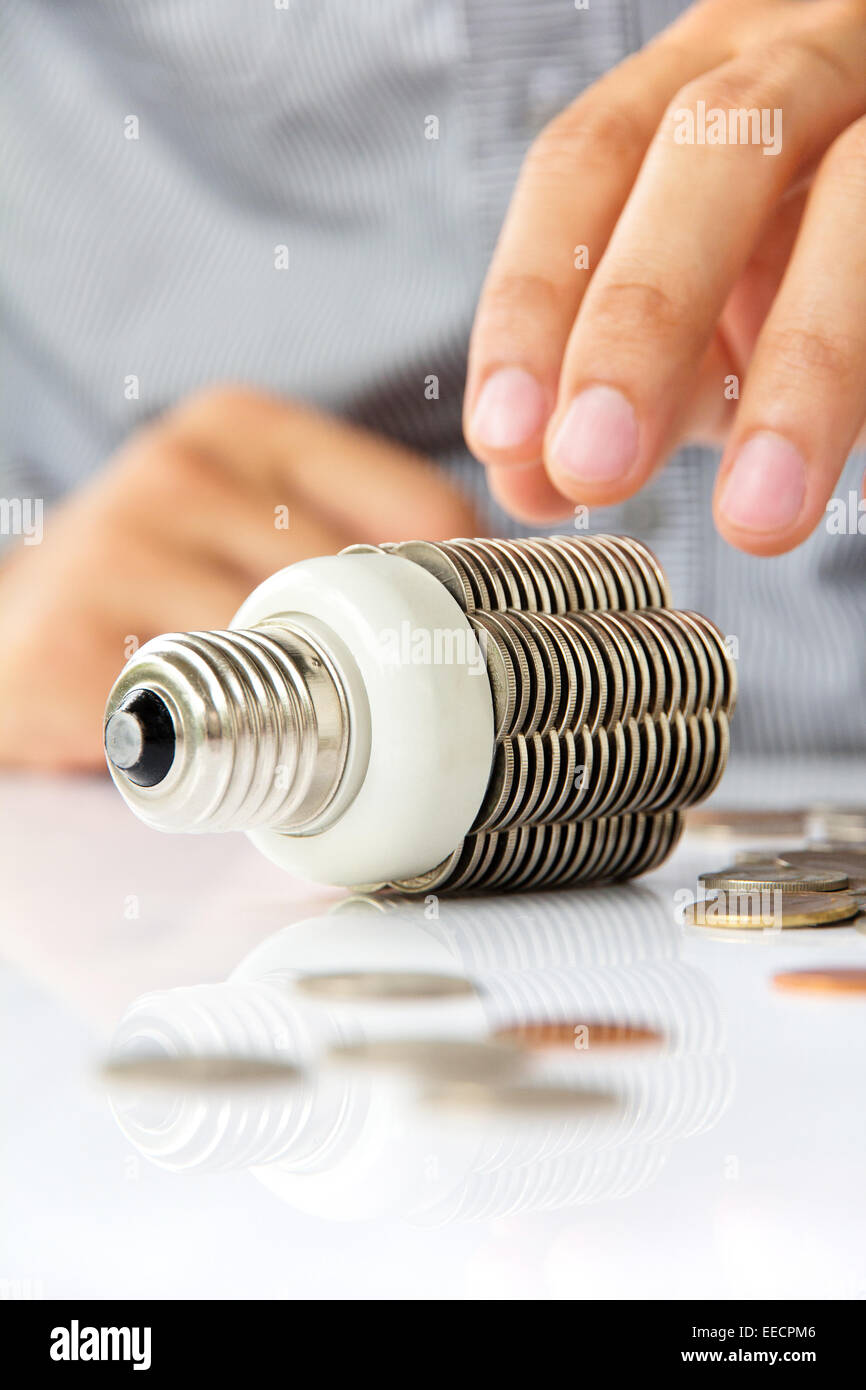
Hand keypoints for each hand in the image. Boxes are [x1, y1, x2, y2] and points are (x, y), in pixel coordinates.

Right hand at [0, 388, 476, 769]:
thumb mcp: (253, 516)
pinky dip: (241, 743)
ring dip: (319, 710)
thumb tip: (498, 593)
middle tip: (407, 711)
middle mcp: (185, 468)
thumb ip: (356, 530)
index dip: (463, 597)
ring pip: (298, 661)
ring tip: (307, 722)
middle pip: (369, 594)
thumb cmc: (158, 580)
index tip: (468, 648)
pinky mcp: (76, 644)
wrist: (11, 629)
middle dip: (396, 664)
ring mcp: (124, 552)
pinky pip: (215, 716)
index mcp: (246, 426)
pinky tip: (230, 735)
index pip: (424, 512)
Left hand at [464, 0, 865, 554]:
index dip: (533, 296)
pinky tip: (827, 467)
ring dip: (802, 368)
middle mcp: (791, 67)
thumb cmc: (798, 271)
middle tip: (596, 463)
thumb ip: (615, 389)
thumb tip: (528, 482)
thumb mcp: (694, 328)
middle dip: (641, 317)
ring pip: (855, 192)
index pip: (586, 162)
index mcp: (690, 90)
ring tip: (756, 513)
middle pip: (712, 145)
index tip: (506, 434)